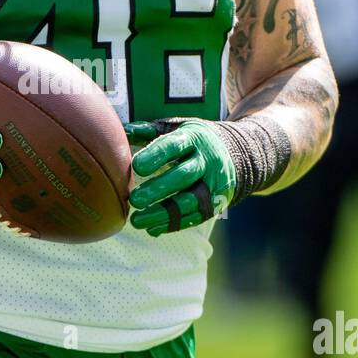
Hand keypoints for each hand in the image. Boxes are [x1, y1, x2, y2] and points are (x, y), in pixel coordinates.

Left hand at [124, 118, 235, 235]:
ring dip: (162, 214)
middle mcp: (207, 161)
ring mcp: (213, 184)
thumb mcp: (177, 129)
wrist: (236, 153)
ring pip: (189, 201)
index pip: (175, 145)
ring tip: (137, 221)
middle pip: (184, 176)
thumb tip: (121, 132)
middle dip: (158, 189)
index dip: (156, 155)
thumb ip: (149, 131)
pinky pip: (194, 217)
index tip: (137, 167)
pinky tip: (152, 229)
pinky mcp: (216, 203)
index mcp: (194, 138)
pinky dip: (172, 225)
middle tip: (134, 199)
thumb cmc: (194, 142)